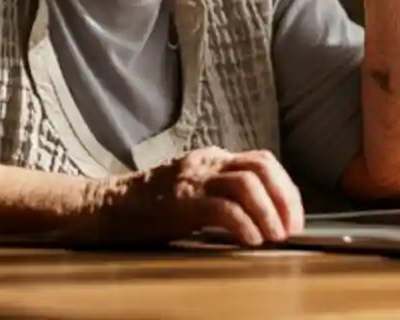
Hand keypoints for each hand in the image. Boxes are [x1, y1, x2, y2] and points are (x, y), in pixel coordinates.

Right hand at [92, 147, 304, 246]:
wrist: (105, 207)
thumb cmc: (150, 207)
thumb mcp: (193, 191)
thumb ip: (223, 194)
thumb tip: (265, 219)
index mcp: (212, 158)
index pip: (262, 162)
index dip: (286, 189)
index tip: (294, 218)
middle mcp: (207, 161)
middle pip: (261, 167)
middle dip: (284, 198)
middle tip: (290, 229)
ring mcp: (193, 178)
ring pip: (247, 183)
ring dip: (268, 212)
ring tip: (274, 237)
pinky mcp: (181, 200)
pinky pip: (223, 208)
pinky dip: (244, 224)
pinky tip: (251, 241)